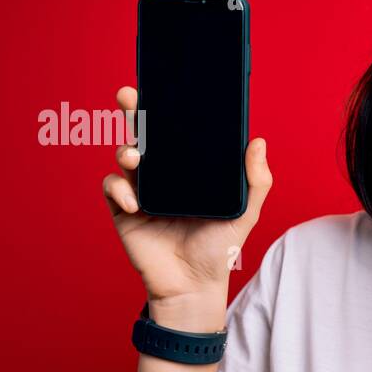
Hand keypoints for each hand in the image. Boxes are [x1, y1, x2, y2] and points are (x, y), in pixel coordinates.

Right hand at [102, 85, 272, 319]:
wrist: (193, 286)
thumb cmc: (219, 249)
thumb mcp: (244, 213)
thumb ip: (255, 181)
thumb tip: (259, 142)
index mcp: (191, 169)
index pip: (178, 132)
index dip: (169, 108)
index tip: (165, 85)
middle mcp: (165, 173)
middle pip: (146, 133)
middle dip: (134, 110)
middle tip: (129, 95)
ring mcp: (142, 189)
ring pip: (126, 155)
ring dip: (127, 150)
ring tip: (136, 157)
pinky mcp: (124, 210)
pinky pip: (112, 187)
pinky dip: (118, 188)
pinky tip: (134, 200)